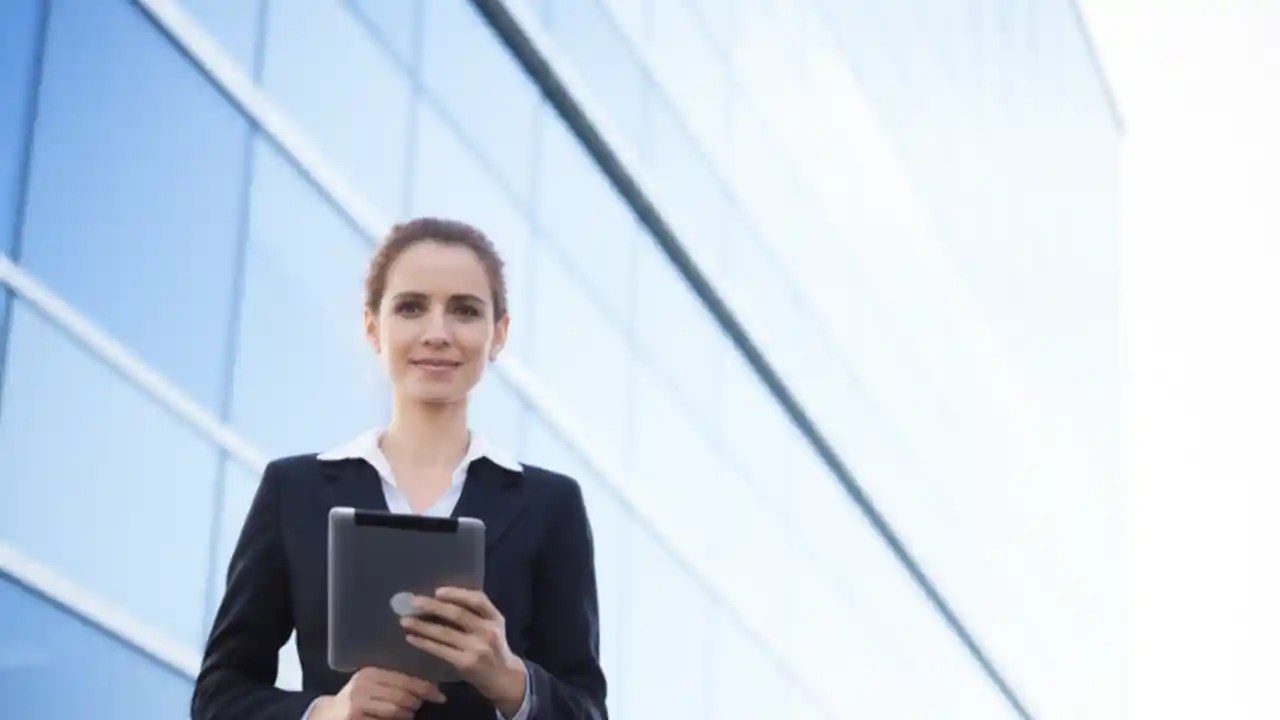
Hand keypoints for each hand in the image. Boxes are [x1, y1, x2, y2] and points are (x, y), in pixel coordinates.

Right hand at [312, 667, 445, 719]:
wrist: (329, 715)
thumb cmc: (357, 698)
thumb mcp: (371, 684)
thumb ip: (394, 682)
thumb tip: (430, 685)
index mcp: (370, 672)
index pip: (404, 679)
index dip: (425, 687)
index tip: (440, 695)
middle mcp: (363, 685)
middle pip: (402, 695)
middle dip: (416, 702)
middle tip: (419, 705)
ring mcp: (358, 703)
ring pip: (395, 710)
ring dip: (407, 715)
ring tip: (408, 714)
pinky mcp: (354, 717)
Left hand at [401, 588, 527, 716]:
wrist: (504, 678)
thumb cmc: (493, 648)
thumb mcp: (492, 627)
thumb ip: (475, 615)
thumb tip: (438, 601)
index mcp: (495, 618)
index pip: (478, 599)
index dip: (457, 593)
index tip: (437, 591)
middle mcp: (488, 630)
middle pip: (458, 614)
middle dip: (433, 606)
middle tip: (413, 602)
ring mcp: (477, 648)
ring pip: (445, 632)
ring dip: (422, 625)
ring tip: (405, 621)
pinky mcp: (466, 663)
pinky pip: (440, 650)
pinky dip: (424, 643)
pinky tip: (411, 638)